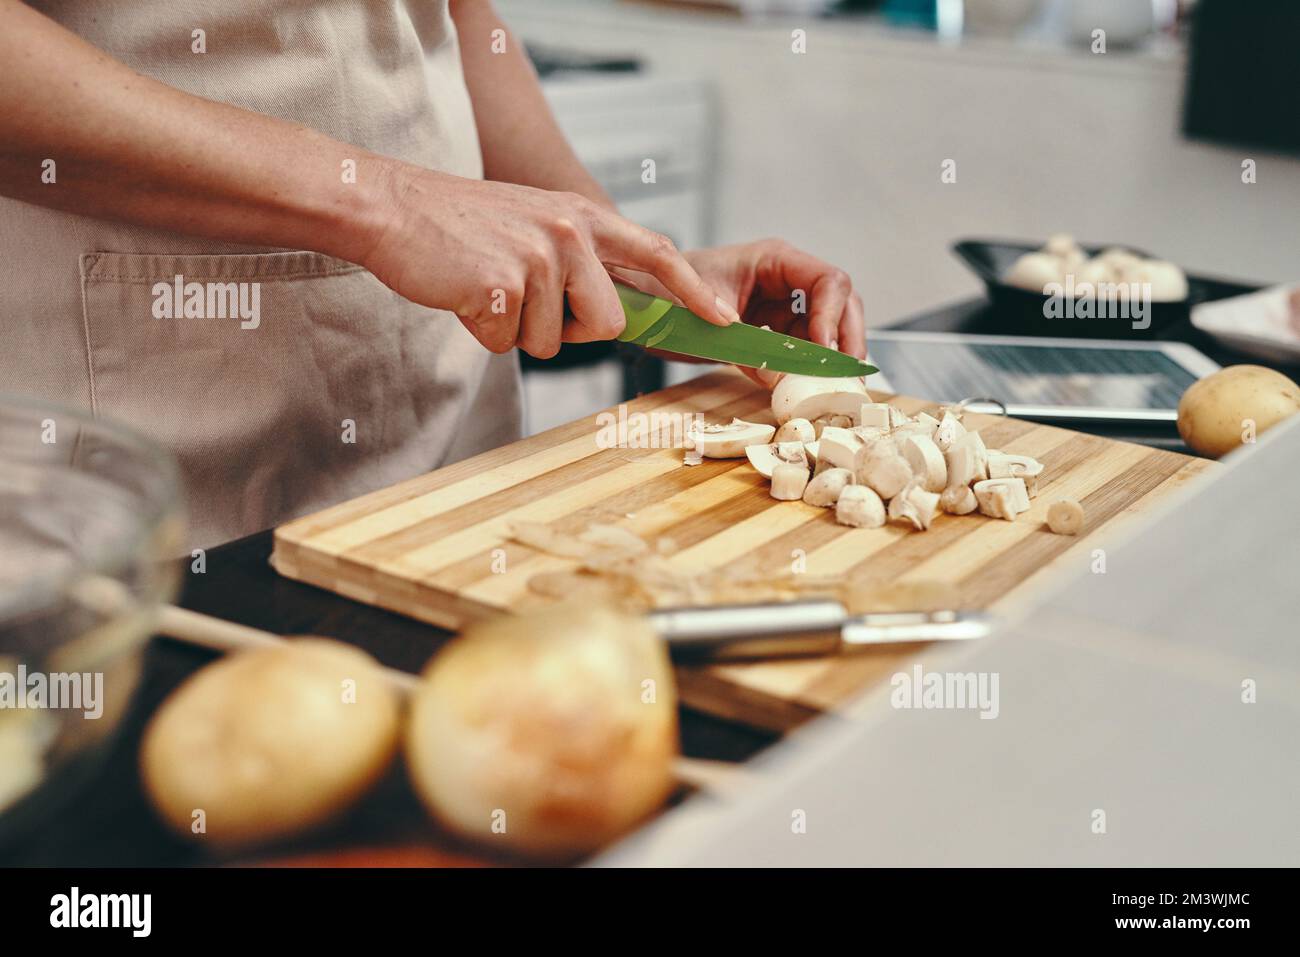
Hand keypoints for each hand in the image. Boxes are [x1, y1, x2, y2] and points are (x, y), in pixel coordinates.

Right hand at [358, 163, 738, 357]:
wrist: (394, 208)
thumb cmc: (463, 227)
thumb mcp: (536, 225)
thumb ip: (580, 258)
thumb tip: (612, 313)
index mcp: (582, 216)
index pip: (656, 253)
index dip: (692, 292)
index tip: (724, 323)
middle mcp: (569, 232)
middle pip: (609, 323)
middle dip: (569, 330)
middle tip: (524, 300)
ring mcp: (537, 257)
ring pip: (553, 341)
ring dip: (517, 330)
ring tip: (487, 288)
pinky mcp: (501, 285)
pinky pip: (507, 342)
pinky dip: (481, 331)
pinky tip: (464, 294)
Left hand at [613, 238, 864, 387]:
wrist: (644, 297)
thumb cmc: (666, 288)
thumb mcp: (699, 314)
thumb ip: (739, 344)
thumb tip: (775, 375)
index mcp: (775, 260)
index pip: (827, 281)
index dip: (832, 316)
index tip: (824, 351)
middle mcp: (787, 279)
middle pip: (841, 302)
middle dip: (848, 337)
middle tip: (848, 374)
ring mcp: (783, 305)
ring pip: (828, 326)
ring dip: (833, 355)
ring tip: (833, 386)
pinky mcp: (774, 329)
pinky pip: (803, 347)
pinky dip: (809, 367)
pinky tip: (808, 387)